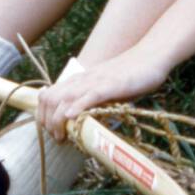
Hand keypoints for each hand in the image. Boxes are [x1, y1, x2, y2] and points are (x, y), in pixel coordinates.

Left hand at [37, 48, 169, 142]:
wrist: (151, 56)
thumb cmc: (131, 75)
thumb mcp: (106, 89)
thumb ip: (94, 101)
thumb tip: (85, 123)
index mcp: (80, 80)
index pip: (47, 95)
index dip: (43, 115)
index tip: (50, 131)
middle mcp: (83, 79)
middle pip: (50, 98)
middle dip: (47, 121)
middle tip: (57, 138)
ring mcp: (96, 81)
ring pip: (65, 98)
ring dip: (58, 120)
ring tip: (62, 136)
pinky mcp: (111, 85)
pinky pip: (90, 95)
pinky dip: (78, 107)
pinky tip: (72, 118)